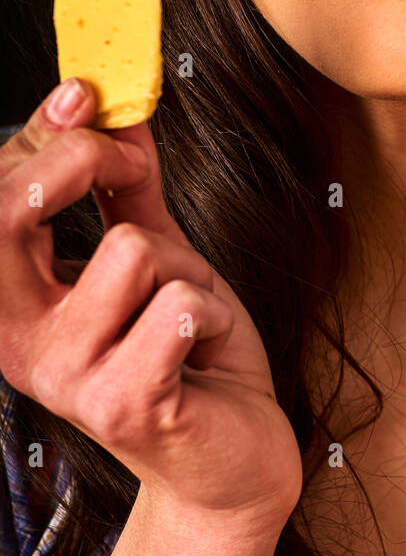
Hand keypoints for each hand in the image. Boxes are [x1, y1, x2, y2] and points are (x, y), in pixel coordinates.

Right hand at [0, 79, 303, 530]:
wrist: (233, 459)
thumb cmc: (193, 359)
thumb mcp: (161, 258)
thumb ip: (129, 192)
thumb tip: (118, 112)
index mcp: (14, 300)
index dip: (44, 132)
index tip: (86, 96)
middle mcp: (18, 339)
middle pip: (14, 208)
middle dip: (85, 162)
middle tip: (129, 174)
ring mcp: (65, 376)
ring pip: (128, 249)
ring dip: (181, 272)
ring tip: (184, 321)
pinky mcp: (122, 404)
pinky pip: (179, 306)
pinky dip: (208, 316)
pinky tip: (200, 356)